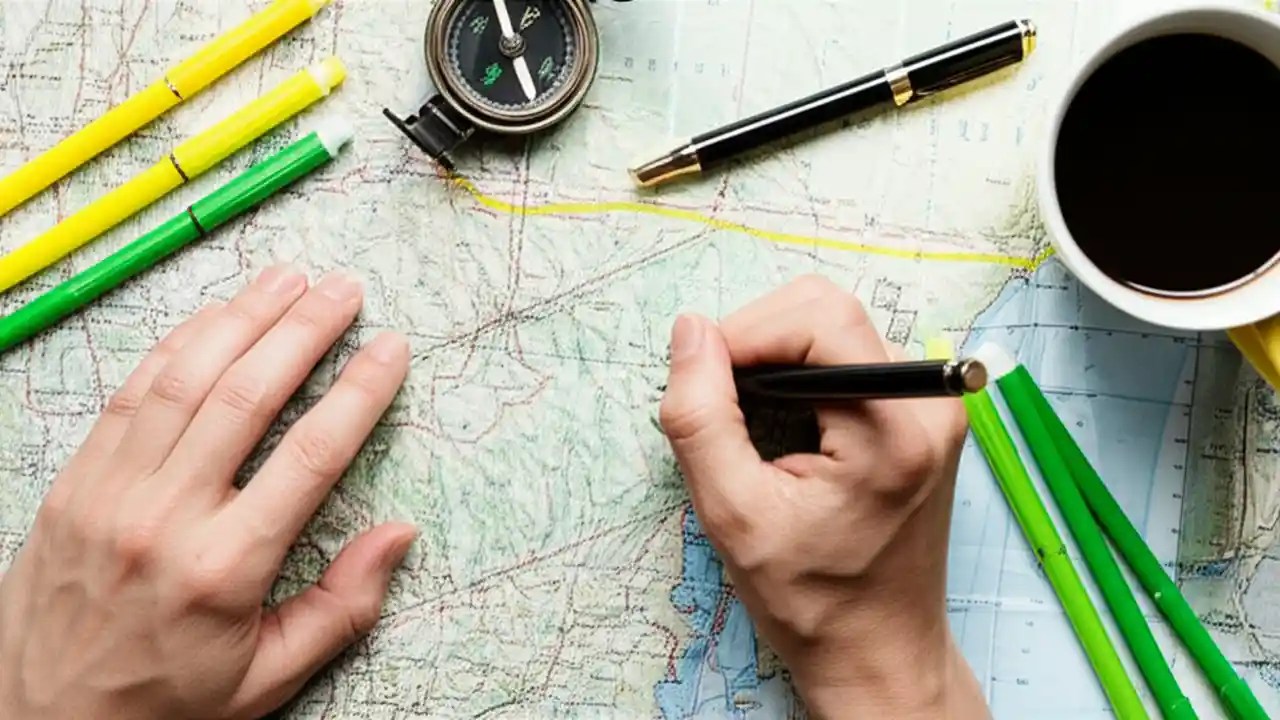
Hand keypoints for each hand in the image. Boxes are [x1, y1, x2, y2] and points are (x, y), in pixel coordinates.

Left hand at [0, 266, 414, 719]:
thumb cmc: (166, 701)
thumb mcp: (268, 677)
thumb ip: (342, 608)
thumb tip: (400, 535)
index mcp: (224, 569)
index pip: (309, 457)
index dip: (358, 394)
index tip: (390, 350)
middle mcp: (165, 518)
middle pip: (248, 396)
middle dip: (304, 331)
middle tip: (345, 290)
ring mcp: (110, 493)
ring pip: (185, 379)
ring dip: (242, 319)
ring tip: (289, 279)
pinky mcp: (75, 482)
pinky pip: (129, 394)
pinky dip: (176, 346)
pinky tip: (215, 318)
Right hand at [659, 276, 986, 718]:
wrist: (879, 651)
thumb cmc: (812, 601)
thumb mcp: (734, 516)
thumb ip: (702, 419)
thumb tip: (690, 332)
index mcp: (895, 430)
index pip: (819, 317)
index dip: (746, 332)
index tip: (703, 379)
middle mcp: (929, 405)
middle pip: (829, 312)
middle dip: (758, 340)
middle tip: (721, 401)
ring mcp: (933, 407)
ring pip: (835, 328)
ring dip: (777, 357)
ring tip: (751, 421)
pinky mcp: (923, 414)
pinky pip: (850, 357)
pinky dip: (802, 374)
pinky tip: (784, 426)